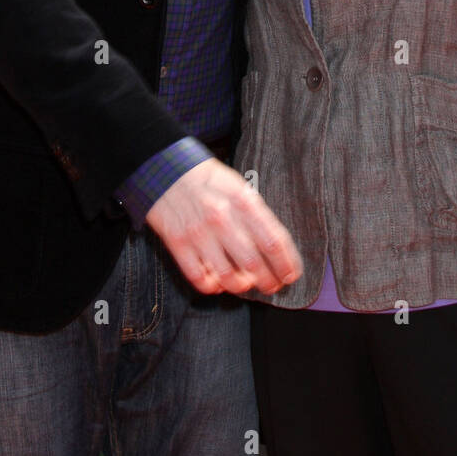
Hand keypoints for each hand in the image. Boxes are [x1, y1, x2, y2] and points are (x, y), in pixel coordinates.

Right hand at [146, 158, 302, 296]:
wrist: (165, 168)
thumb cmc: (207, 180)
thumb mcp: (238, 186)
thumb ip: (257, 214)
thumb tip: (275, 247)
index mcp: (242, 200)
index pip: (273, 241)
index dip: (286, 263)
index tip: (292, 274)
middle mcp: (222, 218)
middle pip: (254, 263)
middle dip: (269, 280)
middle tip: (273, 286)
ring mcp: (199, 233)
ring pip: (228, 277)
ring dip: (243, 287)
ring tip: (248, 285)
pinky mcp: (178, 244)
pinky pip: (200, 279)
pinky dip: (213, 287)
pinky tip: (219, 283)